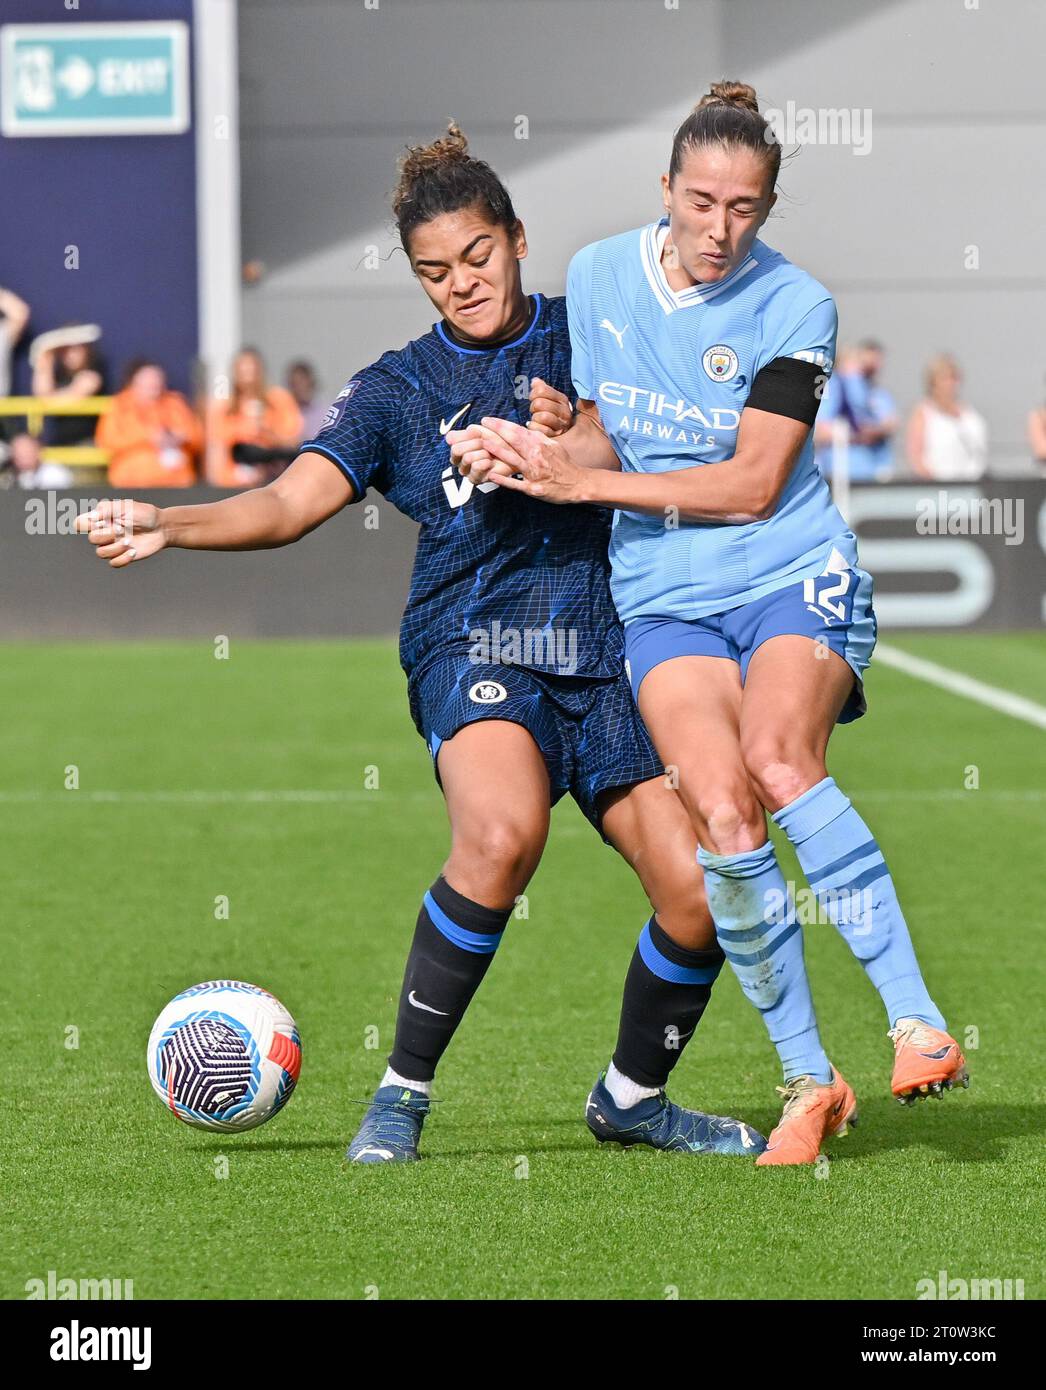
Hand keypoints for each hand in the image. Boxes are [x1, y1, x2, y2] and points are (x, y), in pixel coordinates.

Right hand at [74, 498, 166, 568]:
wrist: (162, 528)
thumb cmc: (144, 514)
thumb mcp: (127, 507)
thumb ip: (108, 509)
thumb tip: (91, 517)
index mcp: (101, 519)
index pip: (79, 523)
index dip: (84, 525)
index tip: (100, 522)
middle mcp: (104, 533)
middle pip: (91, 539)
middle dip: (105, 536)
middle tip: (121, 530)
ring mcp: (112, 545)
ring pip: (100, 553)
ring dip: (115, 548)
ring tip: (130, 541)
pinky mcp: (122, 556)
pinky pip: (113, 563)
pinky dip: (122, 559)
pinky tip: (133, 552)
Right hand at [447, 423, 514, 484]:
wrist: (513, 455)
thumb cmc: (498, 442)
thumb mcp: (482, 431)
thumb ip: (465, 433)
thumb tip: (449, 438)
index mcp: (458, 445)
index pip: (451, 439)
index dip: (466, 434)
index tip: (478, 433)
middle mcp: (459, 458)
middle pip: (456, 449)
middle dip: (473, 444)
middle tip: (484, 443)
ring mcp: (465, 470)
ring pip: (467, 458)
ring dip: (482, 453)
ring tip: (490, 454)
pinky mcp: (474, 479)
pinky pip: (476, 467)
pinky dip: (485, 462)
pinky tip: (490, 462)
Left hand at [450, 417, 586, 504]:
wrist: (578, 484)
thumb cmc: (564, 464)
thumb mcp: (554, 446)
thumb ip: (538, 438)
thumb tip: (525, 428)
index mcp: (540, 445)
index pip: (518, 431)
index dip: (501, 424)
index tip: (488, 420)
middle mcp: (536, 456)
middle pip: (513, 441)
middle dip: (496, 431)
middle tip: (479, 425)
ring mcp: (534, 473)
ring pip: (513, 459)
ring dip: (497, 451)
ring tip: (483, 444)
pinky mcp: (533, 488)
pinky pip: (516, 483)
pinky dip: (504, 480)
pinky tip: (491, 476)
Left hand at [527, 376, 572, 436]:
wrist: (561, 434)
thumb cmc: (551, 413)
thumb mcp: (549, 399)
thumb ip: (542, 389)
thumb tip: (534, 381)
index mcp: (562, 399)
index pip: (542, 390)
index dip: (534, 393)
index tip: (533, 398)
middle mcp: (564, 412)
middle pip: (540, 403)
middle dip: (533, 407)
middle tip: (534, 410)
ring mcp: (561, 425)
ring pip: (542, 417)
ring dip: (534, 418)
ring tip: (536, 419)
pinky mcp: (555, 436)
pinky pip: (540, 430)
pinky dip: (533, 427)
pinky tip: (533, 426)